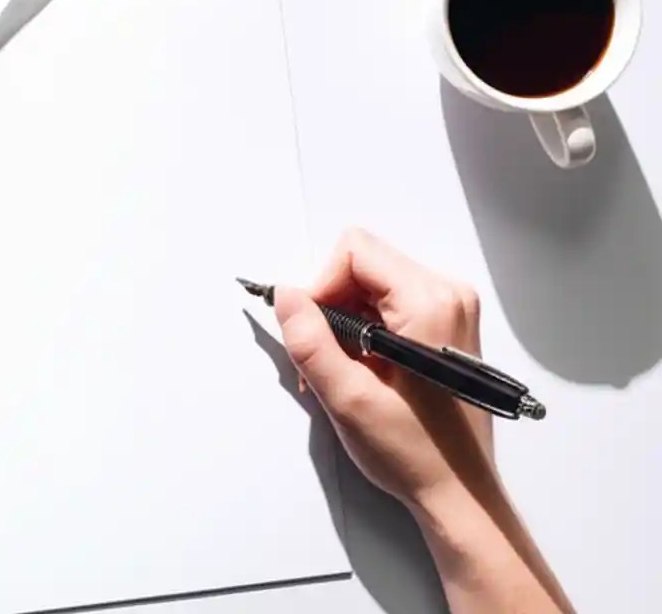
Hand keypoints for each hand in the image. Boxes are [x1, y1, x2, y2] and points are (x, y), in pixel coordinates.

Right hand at [276, 229, 571, 612]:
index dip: (321, 287)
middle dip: (330, 307)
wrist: (459, 492)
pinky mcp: (446, 324)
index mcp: (430, 303)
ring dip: (344, 322)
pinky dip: (363, 331)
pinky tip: (362, 371)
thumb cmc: (414, 453)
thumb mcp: (348, 399)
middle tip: (324, 361)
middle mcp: (448, 293)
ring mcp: (451, 308)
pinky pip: (388, 304)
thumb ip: (310, 341)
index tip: (313, 334)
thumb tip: (285, 296)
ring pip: (371, 284)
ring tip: (342, 373)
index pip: (355, 252)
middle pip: (363, 264)